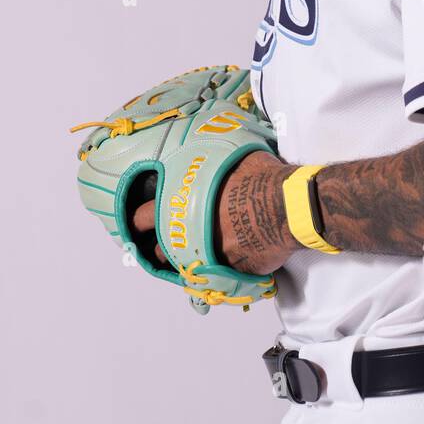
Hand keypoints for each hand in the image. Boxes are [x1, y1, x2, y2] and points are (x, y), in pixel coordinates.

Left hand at [131, 151, 297, 276]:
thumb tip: (213, 148)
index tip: (135, 223)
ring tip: (190, 256)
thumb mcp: (230, 157)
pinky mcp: (231, 272)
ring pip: (185, 267)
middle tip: (159, 246)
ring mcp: (209, 256)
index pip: (143, 216)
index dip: (137, 220)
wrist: (287, 208)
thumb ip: (212, 163)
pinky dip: (220, 269)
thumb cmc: (260, 178)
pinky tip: (226, 262)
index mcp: (183, 203)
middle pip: (160, 250)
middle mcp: (191, 234)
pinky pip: (218, 275)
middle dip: (158, 248)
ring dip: (185, 262)